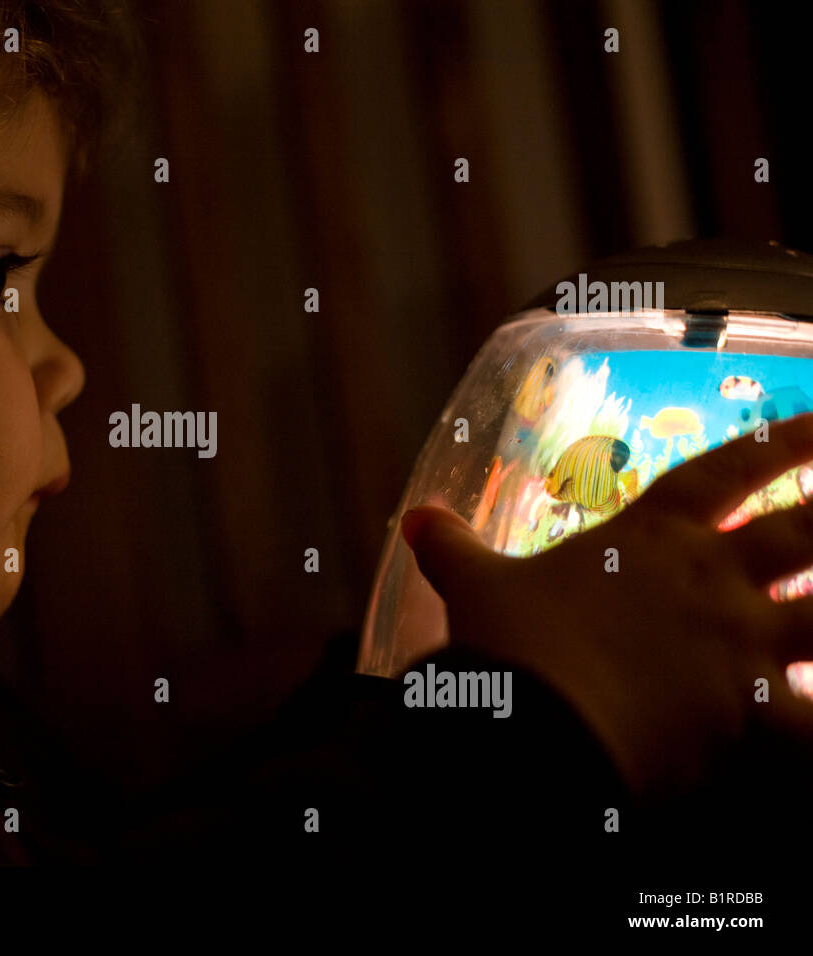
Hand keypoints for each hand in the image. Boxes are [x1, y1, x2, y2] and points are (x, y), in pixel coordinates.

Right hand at [399, 412, 812, 794]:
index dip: (786, 441)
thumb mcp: (474, 585)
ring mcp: (739, 643)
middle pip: (810, 530)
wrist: (533, 725)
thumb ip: (451, 547)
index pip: (731, 470)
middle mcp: (711, 577)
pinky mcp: (751, 714)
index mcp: (651, 535)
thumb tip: (414, 518)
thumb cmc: (509, 643)